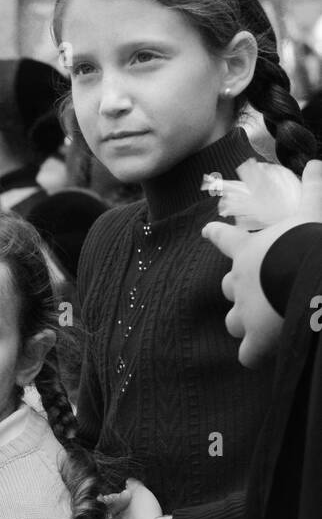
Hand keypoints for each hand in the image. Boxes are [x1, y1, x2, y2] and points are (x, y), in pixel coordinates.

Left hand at [204, 159, 321, 367]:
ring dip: (243, 323)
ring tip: (260, 326)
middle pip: (227, 287)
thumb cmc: (309, 243)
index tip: (207, 231)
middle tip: (257, 291)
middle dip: (238, 290)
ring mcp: (245, 313)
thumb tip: (316, 162)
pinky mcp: (256, 340)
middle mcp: (239, 282)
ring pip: (233, 322)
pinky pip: (247, 355)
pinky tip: (264, 356)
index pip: (224, 238)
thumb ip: (313, 188)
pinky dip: (254, 356)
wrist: (311, 278)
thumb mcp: (313, 211)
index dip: (216, 235)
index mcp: (247, 251)